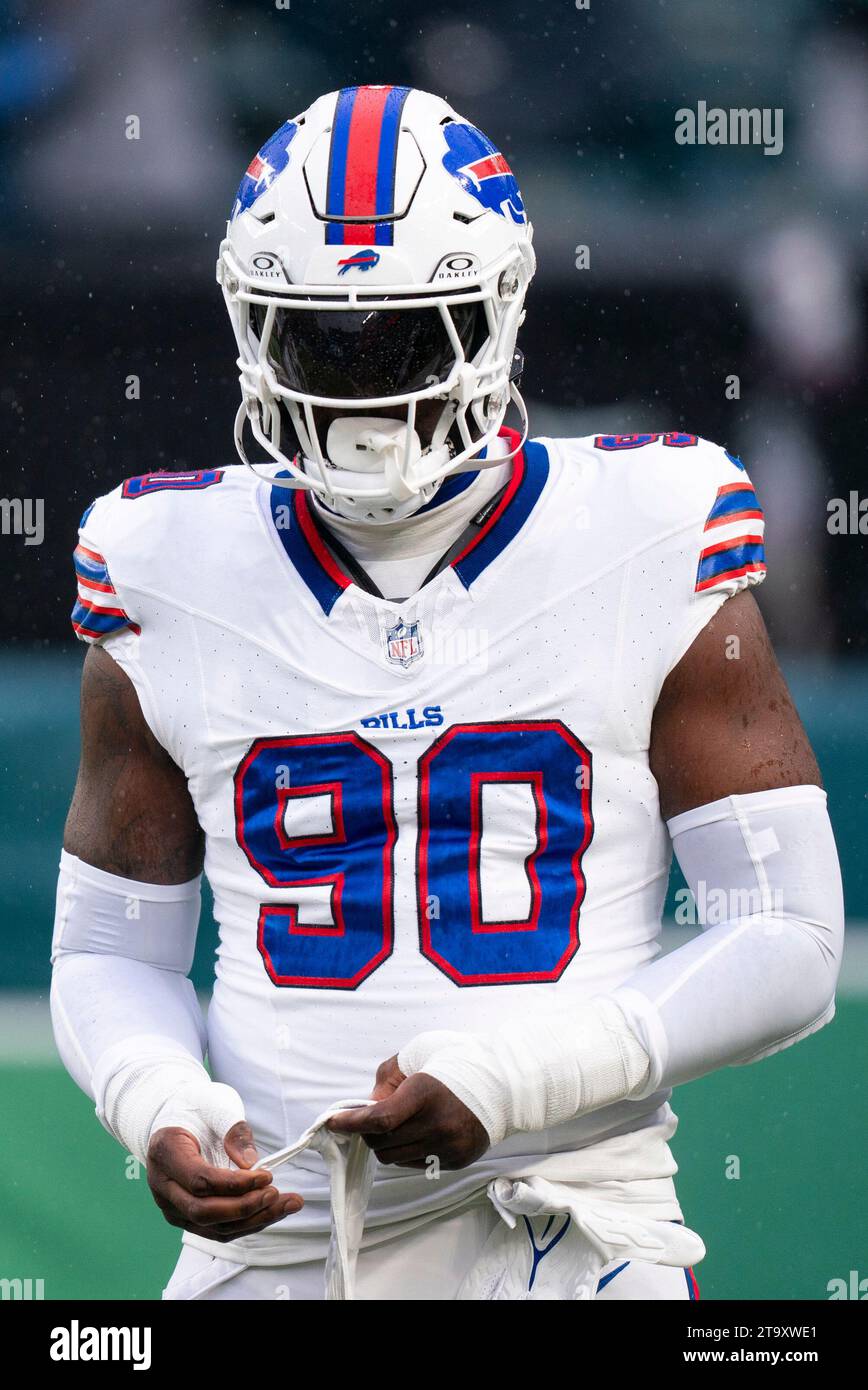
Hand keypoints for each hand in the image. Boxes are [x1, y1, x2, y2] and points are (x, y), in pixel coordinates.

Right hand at [146, 1121, 302, 1242]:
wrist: (177, 1121)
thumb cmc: (196, 1110)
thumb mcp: (216, 1106)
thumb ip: (233, 1130)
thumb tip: (250, 1162)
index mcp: (166, 1153)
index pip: (199, 1180)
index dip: (235, 1184)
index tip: (266, 1176)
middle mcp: (163, 1186)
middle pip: (203, 1212)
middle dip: (245, 1208)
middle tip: (276, 1193)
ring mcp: (173, 1206)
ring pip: (213, 1227)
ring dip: (254, 1220)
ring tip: (287, 1205)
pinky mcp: (187, 1217)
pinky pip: (218, 1229)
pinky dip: (247, 1223)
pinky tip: (272, 1211)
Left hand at [327, 1056, 488, 1169]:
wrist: (504, 1084)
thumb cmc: (457, 1062)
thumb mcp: (418, 1056)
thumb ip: (387, 1080)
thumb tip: (368, 1106)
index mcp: (425, 1094)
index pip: (379, 1119)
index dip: (351, 1122)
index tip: (333, 1120)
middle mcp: (436, 1124)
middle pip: (382, 1143)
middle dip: (368, 1133)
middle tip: (370, 1118)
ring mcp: (448, 1146)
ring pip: (395, 1158)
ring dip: (387, 1143)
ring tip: (399, 1124)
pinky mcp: (456, 1161)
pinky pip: (416, 1164)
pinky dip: (408, 1150)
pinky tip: (420, 1132)